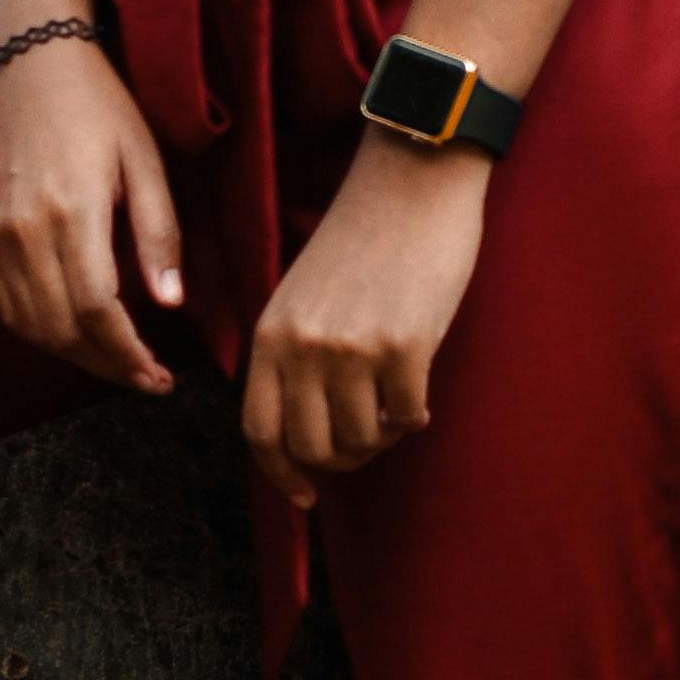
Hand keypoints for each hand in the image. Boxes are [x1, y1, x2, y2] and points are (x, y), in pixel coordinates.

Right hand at [0, 41, 186, 393]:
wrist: (29, 63)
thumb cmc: (99, 105)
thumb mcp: (146, 160)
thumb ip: (159, 234)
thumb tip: (171, 305)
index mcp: (73, 211)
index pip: (98, 311)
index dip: (129, 356)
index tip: (160, 378)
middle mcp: (26, 230)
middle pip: (62, 330)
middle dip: (107, 367)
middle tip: (148, 381)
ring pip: (31, 327)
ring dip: (74, 358)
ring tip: (118, 364)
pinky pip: (7, 306)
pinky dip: (41, 334)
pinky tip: (76, 336)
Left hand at [242, 134, 491, 506]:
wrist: (412, 183)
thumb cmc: (362, 240)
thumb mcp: (302, 296)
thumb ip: (293, 355)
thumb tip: (305, 431)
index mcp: (271, 334)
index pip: (259, 431)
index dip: (282, 474)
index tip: (305, 497)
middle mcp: (303, 346)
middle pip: (312, 448)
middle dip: (342, 461)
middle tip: (369, 442)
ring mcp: (353, 347)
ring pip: (362, 441)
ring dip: (384, 436)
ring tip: (397, 406)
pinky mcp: (404, 345)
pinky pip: (408, 416)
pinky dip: (416, 415)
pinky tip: (420, 392)